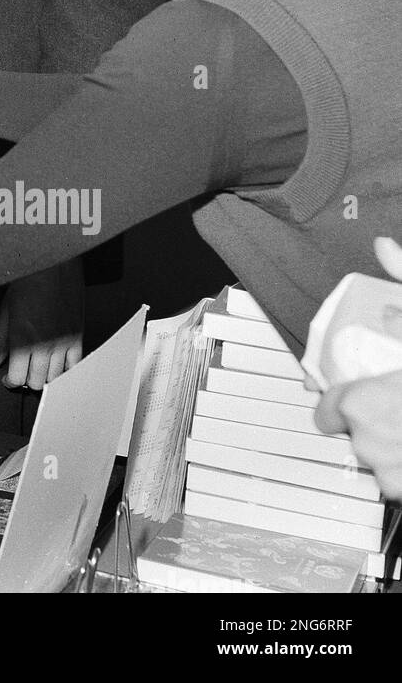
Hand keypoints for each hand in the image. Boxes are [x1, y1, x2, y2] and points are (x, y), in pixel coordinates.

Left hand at [0, 261, 83, 390]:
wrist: (53, 264)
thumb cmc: (28, 280)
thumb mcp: (6, 309)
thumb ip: (0, 338)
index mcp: (22, 340)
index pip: (17, 377)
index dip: (10, 381)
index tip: (8, 378)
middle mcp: (44, 346)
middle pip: (37, 382)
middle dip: (27, 380)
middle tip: (22, 372)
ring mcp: (63, 343)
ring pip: (56, 378)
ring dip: (45, 376)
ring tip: (38, 367)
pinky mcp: (78, 337)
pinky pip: (74, 365)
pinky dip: (65, 370)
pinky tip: (57, 364)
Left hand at [314, 234, 401, 496]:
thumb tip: (384, 245)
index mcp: (359, 402)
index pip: (325, 409)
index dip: (340, 400)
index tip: (356, 394)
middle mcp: (369, 442)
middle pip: (355, 433)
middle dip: (373, 420)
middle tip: (400, 404)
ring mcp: (394, 474)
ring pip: (380, 460)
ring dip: (393, 446)